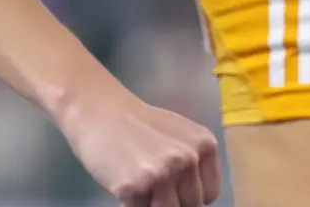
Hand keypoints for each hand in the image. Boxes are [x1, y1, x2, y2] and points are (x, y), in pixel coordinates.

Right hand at [56, 87, 221, 206]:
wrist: (100, 112)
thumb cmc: (139, 125)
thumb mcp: (180, 137)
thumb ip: (192, 163)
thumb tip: (197, 199)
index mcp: (204, 146)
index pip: (209, 194)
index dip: (189, 196)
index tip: (175, 190)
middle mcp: (188, 160)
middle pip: (190, 205)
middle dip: (171, 201)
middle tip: (153, 187)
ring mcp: (162, 174)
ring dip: (152, 205)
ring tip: (142, 188)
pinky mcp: (134, 187)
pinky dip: (133, 205)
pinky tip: (126, 186)